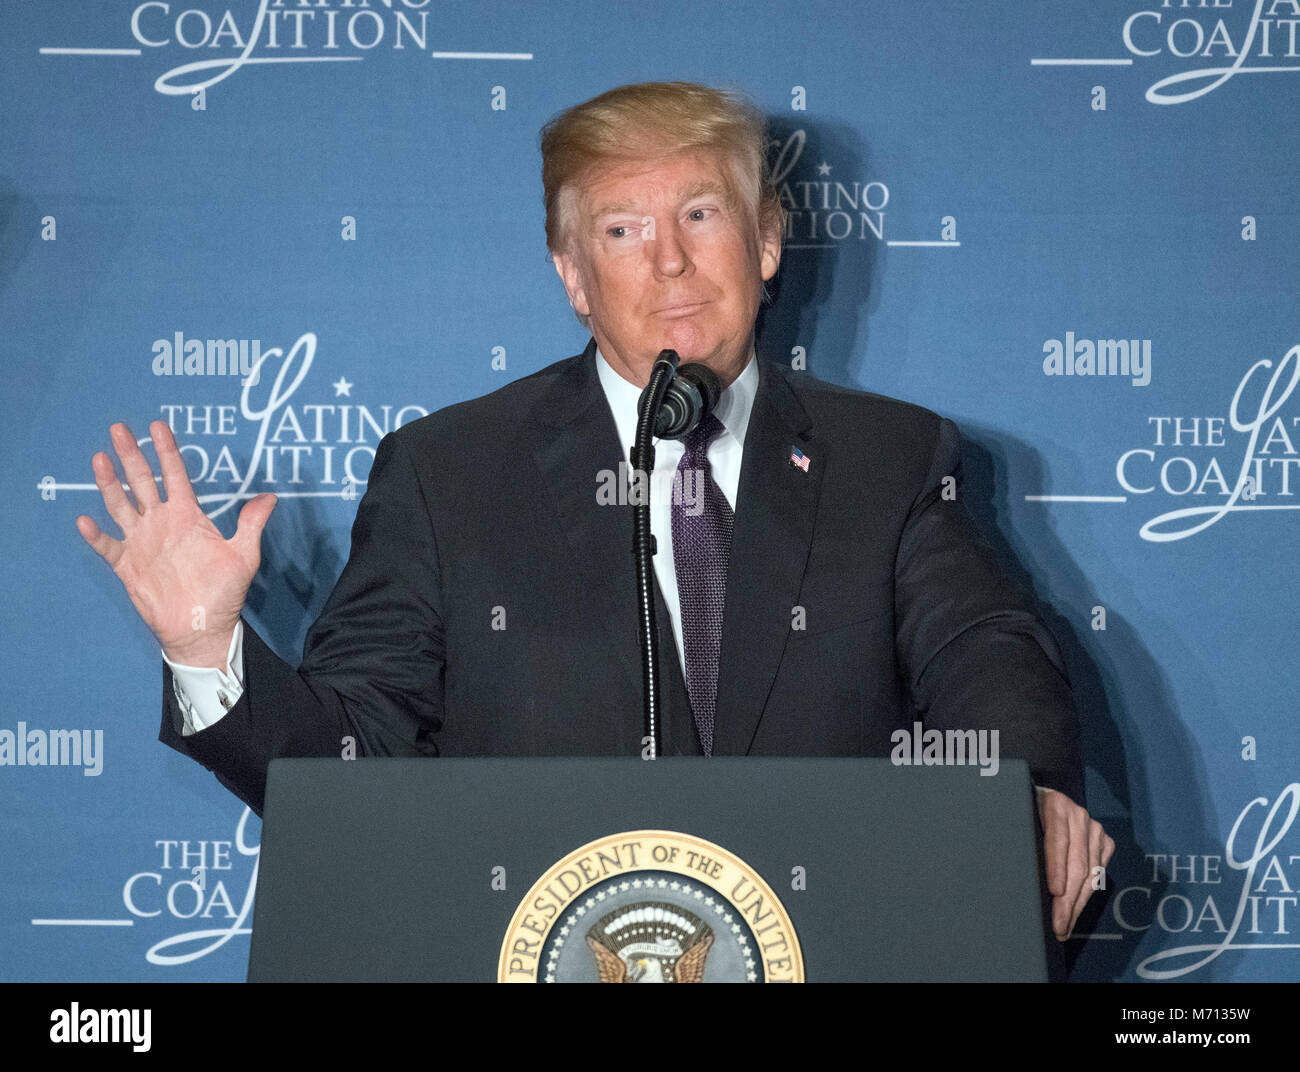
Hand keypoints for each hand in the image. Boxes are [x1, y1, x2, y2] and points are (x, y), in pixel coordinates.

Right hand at [76, 420, 275, 666]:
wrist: (203, 626)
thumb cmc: (225, 591)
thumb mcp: (244, 554)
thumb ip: (251, 523)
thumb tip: (271, 496)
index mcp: (187, 515)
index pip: (174, 475)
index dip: (167, 451)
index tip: (158, 425)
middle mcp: (161, 522)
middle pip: (141, 482)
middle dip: (131, 455)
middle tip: (119, 428)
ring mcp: (142, 542)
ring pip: (120, 506)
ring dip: (109, 484)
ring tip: (99, 459)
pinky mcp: (127, 564)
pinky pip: (108, 546)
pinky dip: (96, 535)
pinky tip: (87, 520)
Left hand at [1037, 786, 1114, 940]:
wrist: (1048, 796)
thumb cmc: (1028, 813)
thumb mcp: (1022, 820)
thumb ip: (1025, 840)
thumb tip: (1016, 877)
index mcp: (1055, 805)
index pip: (1058, 841)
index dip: (1056, 868)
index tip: (1054, 892)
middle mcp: (1079, 816)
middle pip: (1077, 863)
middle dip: (1068, 899)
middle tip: (1059, 925)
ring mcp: (1094, 829)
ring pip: (1091, 873)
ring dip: (1078, 904)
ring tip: (1066, 926)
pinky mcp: (1104, 841)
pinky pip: (1099, 873)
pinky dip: (1087, 894)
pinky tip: (1076, 910)